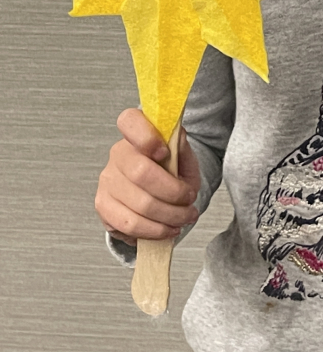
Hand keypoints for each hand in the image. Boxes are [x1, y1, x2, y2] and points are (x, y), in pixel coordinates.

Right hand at [95, 108, 200, 245]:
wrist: (156, 192)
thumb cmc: (171, 169)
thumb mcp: (183, 156)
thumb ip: (181, 147)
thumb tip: (177, 138)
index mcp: (136, 132)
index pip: (129, 121)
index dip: (146, 137)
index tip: (165, 152)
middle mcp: (118, 153)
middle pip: (141, 173)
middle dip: (173, 193)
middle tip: (190, 202)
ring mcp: (107, 180)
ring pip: (138, 205)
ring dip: (168, 217)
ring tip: (184, 218)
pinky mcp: (103, 205)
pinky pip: (128, 224)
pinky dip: (152, 230)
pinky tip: (166, 228)